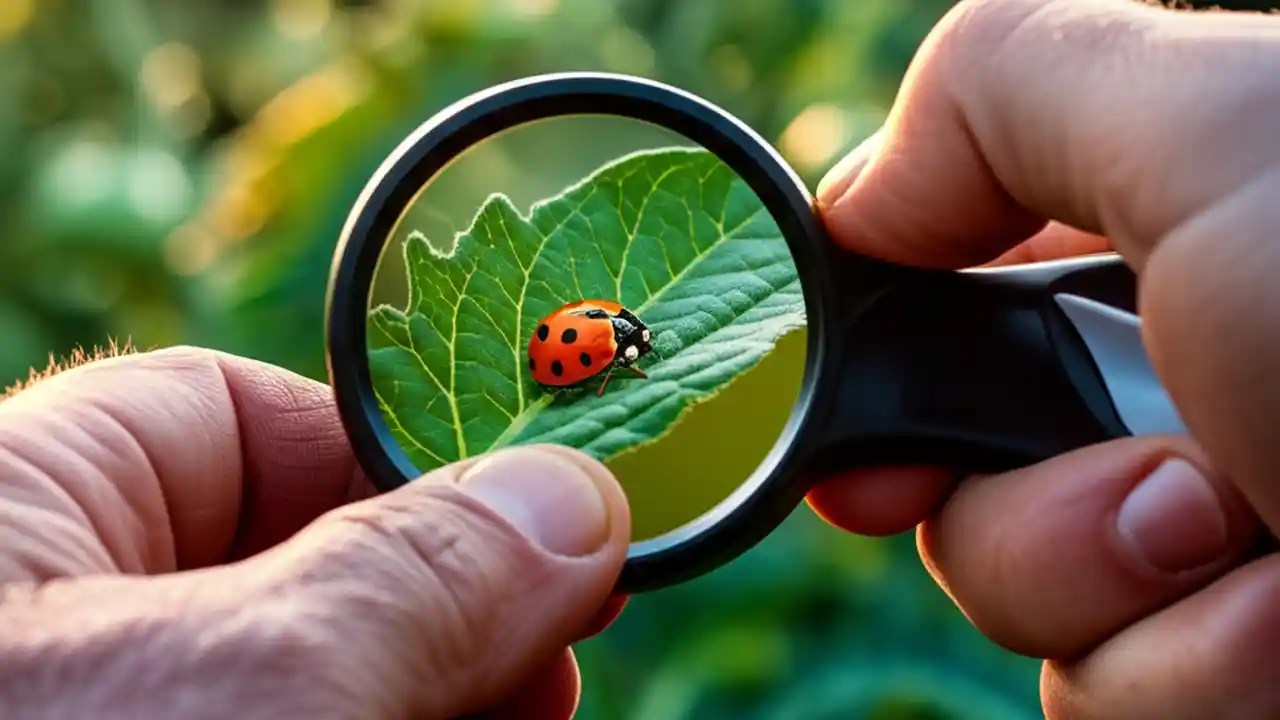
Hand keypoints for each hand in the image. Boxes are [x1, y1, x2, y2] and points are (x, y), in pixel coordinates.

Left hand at [0, 347, 629, 718]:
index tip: (541, 515)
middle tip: (558, 660)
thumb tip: (575, 499)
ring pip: (319, 673)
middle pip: (305, 560)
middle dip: (456, 604)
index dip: (404, 452)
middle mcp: (62, 615)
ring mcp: (114, 707)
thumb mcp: (240, 685)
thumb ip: (410, 578)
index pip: (236, 416)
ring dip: (452, 682)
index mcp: (19, 506)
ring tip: (539, 712)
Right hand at [811, 0, 1279, 716]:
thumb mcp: (1229, 122)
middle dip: (1039, 526)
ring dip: (1139, 616)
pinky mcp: (1252, 666)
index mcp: (1164, 264)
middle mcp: (1187, 407)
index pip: (953, 327)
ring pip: (1044, 627)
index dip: (882, 395)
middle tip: (1181, 496)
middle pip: (974, 502)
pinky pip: (1128, 711)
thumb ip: (1004, 92)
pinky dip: (1206, 685)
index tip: (866, 463)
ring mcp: (1229, 554)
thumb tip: (858, 204)